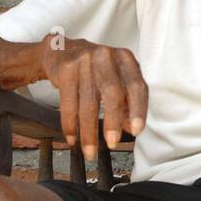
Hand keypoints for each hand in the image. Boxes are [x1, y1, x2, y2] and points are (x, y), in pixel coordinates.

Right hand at [39, 35, 147, 161]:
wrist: (62, 50)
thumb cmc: (95, 69)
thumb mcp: (115, 78)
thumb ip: (126, 101)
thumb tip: (130, 128)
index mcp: (125, 59)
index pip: (137, 86)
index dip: (138, 109)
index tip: (137, 130)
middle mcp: (107, 56)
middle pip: (113, 92)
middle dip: (113, 122)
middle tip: (113, 143)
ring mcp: (85, 60)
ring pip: (88, 102)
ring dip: (89, 131)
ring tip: (90, 150)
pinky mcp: (66, 69)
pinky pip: (68, 103)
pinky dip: (70, 124)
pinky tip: (72, 138)